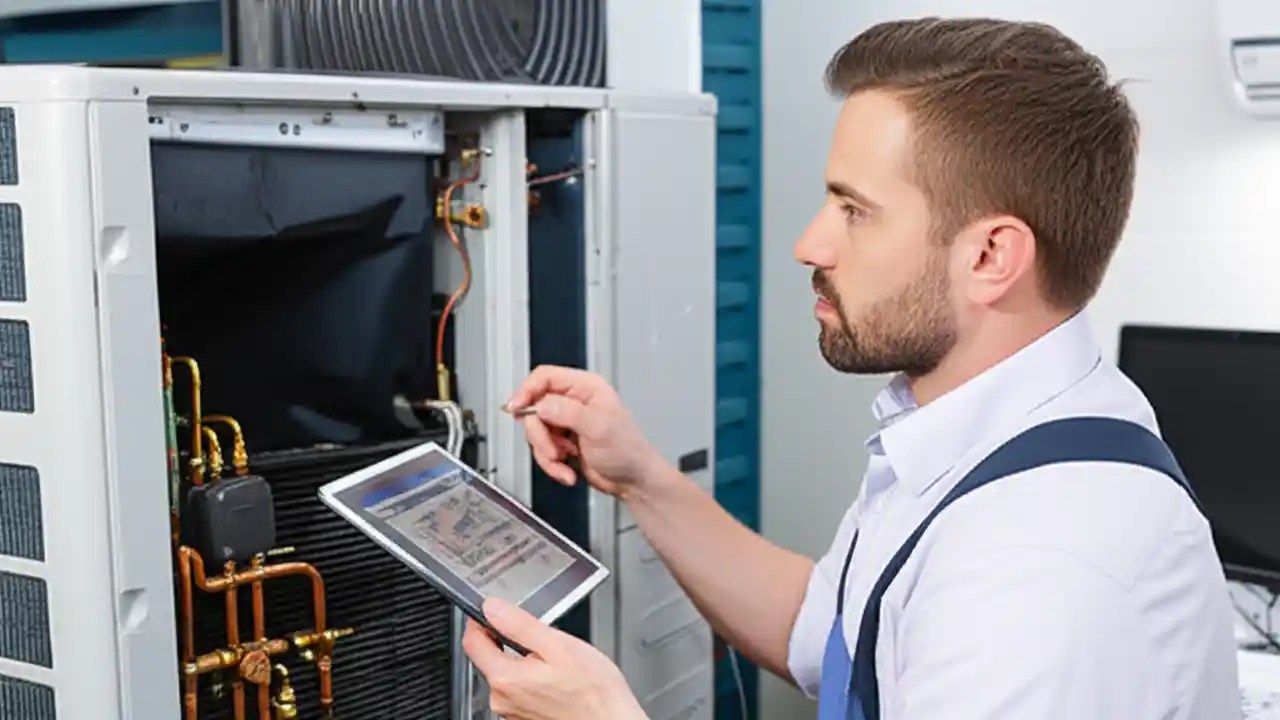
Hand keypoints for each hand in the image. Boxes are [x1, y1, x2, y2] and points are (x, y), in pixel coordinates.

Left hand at [462, 598, 647, 719]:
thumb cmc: (593, 692)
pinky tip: (556, 678)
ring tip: (554, 660)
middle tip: (539, 635)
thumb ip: (519, 624)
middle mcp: (502, 699)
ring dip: (523, 661)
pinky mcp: (524, 718)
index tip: (492, 610)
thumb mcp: (558, 644)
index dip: (480, 620)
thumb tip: (492, 608)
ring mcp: (513, 712)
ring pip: (506, 673)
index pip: (471, 641)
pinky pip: (519, 690)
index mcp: (505, 678)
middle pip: (489, 657)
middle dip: (508, 641)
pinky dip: (533, 679)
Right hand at [504, 365, 664, 498]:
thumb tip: (541, 405)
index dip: (526, 391)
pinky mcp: (561, 442)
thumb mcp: (599, 427)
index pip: (545, 377)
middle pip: (534, 408)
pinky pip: (541, 449)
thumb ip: (568, 412)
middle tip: (554, 449)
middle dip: (540, 435)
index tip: (516, 408)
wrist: (633, 481)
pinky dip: (551, 464)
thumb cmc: (629, 451)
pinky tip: (567, 470)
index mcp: (585, 387)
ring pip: (535, 432)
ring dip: (546, 453)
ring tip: (564, 461)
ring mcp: (566, 422)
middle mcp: (573, 401)